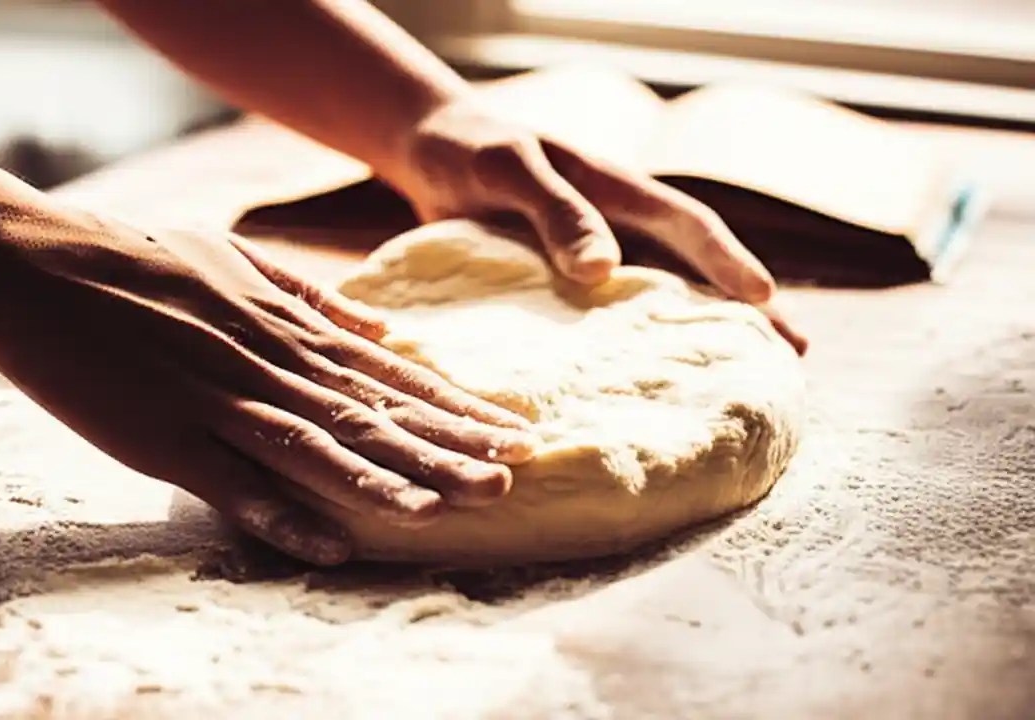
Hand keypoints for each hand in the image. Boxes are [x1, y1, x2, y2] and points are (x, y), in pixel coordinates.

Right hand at [0, 211, 536, 564]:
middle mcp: (267, 362)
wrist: (33, 263)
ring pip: (318, 447)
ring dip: (389, 479)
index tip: (516, 428)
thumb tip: (382, 324)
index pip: (391, 373)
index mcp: (287, 325)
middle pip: (374, 412)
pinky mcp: (164, 438)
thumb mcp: (235, 258)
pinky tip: (332, 544)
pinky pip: (233, 485)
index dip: (458, 404)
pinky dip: (283, 514)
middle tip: (518, 472)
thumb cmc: (136, 258)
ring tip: (455, 506)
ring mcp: (217, 401)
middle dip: (450, 445)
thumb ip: (312, 295)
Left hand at [390, 99, 806, 353]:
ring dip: (701, 335)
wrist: (432, 155)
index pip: (686, 225)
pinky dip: (637, 348)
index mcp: (616, 189)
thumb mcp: (508, 169)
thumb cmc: (472, 151)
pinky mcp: (565, 286)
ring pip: (662, 298)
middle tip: (795, 355)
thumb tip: (602, 272)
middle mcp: (619, 227)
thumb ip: (554, 210)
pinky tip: (648, 387)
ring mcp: (597, 257)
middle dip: (745, 308)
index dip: (728, 261)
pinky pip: (611, 319)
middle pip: (694, 269)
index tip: (765, 300)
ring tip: (745, 381)